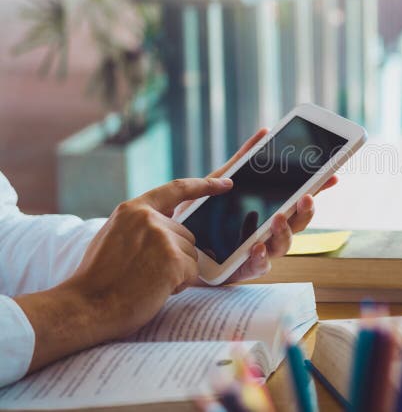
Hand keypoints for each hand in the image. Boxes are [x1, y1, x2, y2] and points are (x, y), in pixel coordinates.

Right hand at [16, 177, 233, 373]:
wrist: (86, 306)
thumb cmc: (99, 279)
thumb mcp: (115, 237)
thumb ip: (142, 225)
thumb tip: (174, 224)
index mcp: (133, 210)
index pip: (176, 189)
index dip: (204, 186)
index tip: (226, 184)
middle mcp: (148, 218)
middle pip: (187, 235)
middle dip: (175, 256)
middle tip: (144, 273)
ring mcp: (161, 237)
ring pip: (191, 255)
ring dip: (176, 272)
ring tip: (146, 281)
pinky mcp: (172, 259)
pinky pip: (192, 272)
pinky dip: (178, 285)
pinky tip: (154, 290)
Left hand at [174, 128, 337, 282]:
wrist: (169, 243)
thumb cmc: (200, 213)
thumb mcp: (220, 181)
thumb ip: (242, 160)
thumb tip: (263, 132)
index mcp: (269, 212)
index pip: (299, 200)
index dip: (318, 190)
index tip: (332, 177)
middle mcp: (268, 232)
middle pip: (298, 224)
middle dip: (306, 211)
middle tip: (306, 196)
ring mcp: (258, 252)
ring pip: (284, 246)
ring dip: (284, 231)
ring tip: (277, 218)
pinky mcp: (242, 270)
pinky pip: (259, 267)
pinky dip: (261, 257)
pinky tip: (257, 247)